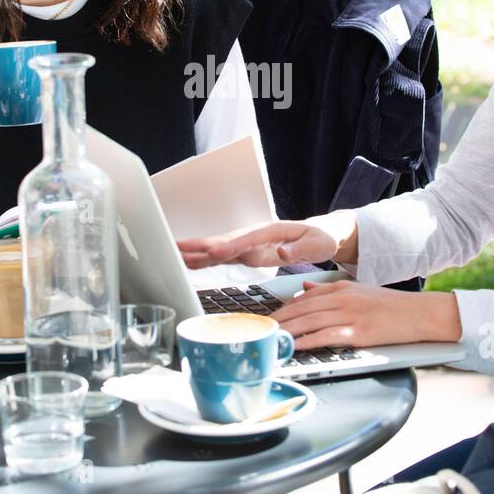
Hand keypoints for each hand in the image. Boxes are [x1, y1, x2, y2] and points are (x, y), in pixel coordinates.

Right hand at [177, 211, 355, 269]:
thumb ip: (299, 250)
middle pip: (224, 240)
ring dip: (196, 251)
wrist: (320, 234)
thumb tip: (281, 254)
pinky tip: (188, 262)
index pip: (247, 239)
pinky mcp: (246, 252)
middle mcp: (255, 236)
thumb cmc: (320, 238)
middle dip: (201, 245)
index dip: (230, 246)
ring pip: (217, 247)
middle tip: (177, 248)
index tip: (214, 252)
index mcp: (271, 231)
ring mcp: (248, 244)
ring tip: (173, 254)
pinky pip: (221, 256)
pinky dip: (204, 259)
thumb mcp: (317, 245)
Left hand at [274, 280, 462, 349]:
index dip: (282, 309)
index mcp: (341, 288)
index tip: (267, 318)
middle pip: (301, 309)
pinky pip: (326, 336)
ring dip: (287, 332)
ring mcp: (350, 315)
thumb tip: (304, 289)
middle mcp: (342, 298)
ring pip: (309, 322)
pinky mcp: (359, 332)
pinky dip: (307, 342)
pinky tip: (294, 347)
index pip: (302, 298)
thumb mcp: (357, 290)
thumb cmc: (390, 306)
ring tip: (270, 340)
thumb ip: (328, 290)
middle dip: (278, 321)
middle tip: (260, 331)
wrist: (420, 313)